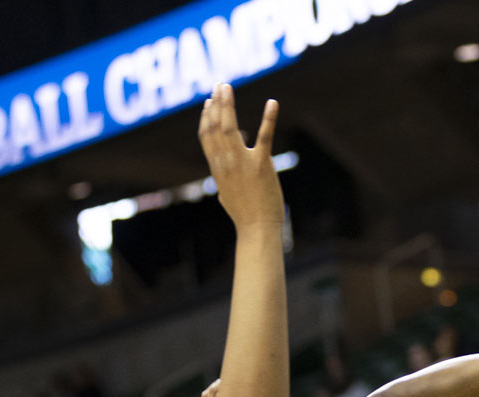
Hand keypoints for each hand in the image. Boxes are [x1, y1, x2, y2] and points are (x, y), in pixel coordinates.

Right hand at [198, 84, 282, 228]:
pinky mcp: (261, 164)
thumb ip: (223, 183)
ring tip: (228, 87)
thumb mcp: (226, 196)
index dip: (206, 117)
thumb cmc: (244, 215)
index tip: (209, 102)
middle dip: (216, 103)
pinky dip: (269, 118)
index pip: (206, 136)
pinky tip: (272, 103)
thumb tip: (221, 183)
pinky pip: (264, 136)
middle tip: (220, 85)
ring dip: (228, 104)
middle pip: (215, 126)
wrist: (257, 228)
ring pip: (230, 126)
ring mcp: (242, 162)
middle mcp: (225, 162)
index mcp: (216, 168)